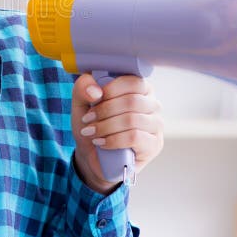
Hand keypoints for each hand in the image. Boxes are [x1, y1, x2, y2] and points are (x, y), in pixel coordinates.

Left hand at [71, 73, 163, 193]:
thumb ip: (83, 89)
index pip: (133, 81)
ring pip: (132, 120)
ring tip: (91, 132)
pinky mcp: (154, 145)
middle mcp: (152, 104)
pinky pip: (134, 138)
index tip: (93, 99)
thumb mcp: (81, 104)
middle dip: (104, 111)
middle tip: (87, 119)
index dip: (111, 89)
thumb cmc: (92, 124)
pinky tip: (101, 143)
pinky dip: (113, 140)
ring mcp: (156, 125)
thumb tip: (95, 91)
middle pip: (132, 101)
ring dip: (106, 127)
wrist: (93, 155)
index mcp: (139, 88)